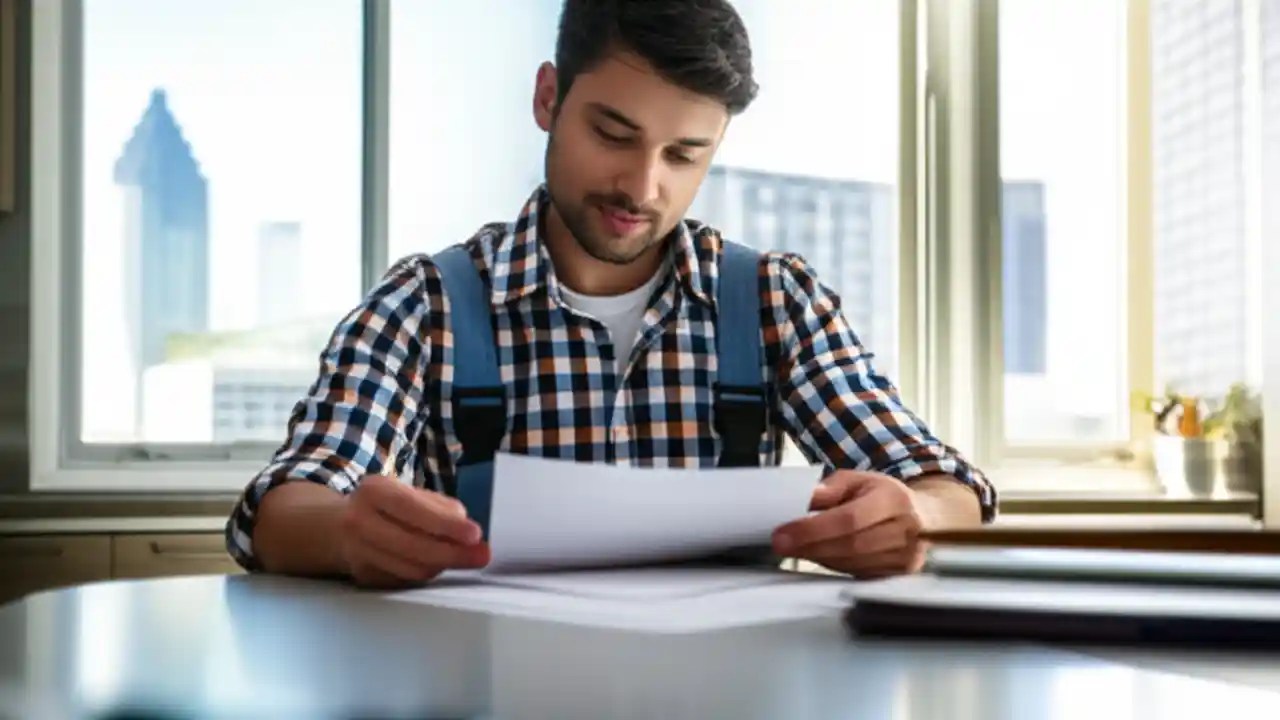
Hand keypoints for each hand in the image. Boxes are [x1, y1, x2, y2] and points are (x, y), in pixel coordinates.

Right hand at [337, 474, 489, 587]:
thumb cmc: (383, 506)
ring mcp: (357, 552)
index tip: (475, 535)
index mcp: (374, 491)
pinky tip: (434, 563)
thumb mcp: (408, 493)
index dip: (445, 525)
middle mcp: (360, 521)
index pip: (412, 509)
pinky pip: (405, 579)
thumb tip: (468, 531)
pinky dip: (425, 572)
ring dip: (442, 565)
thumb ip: (440, 507)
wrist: (334, 528)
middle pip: (412, 546)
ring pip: (412, 568)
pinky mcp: (363, 576)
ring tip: (460, 557)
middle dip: (453, 553)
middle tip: (481, 556)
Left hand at [771, 471, 931, 578]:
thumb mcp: (858, 480)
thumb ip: (830, 488)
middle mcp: (907, 530)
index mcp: (895, 499)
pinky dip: (833, 566)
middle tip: (781, 544)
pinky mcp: (899, 575)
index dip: (814, 529)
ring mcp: (906, 557)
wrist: (922, 517)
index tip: (784, 533)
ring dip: (819, 557)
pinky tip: (819, 555)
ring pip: (852, 564)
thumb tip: (805, 499)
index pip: (850, 519)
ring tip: (796, 547)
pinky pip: (858, 575)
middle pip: (851, 545)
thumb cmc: (883, 496)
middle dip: (811, 546)